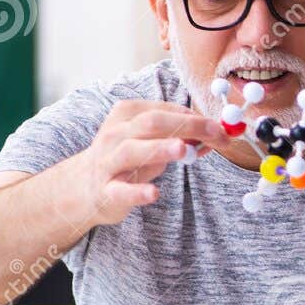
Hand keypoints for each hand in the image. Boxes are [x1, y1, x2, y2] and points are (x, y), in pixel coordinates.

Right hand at [74, 100, 233, 224]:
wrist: (83, 188)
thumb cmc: (125, 159)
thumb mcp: (149, 141)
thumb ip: (180, 136)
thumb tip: (215, 134)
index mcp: (127, 115)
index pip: (165, 111)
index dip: (196, 118)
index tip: (221, 129)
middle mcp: (115, 134)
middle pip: (152, 123)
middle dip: (188, 126)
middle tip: (215, 134)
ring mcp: (108, 162)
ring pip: (132, 150)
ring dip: (159, 148)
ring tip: (183, 149)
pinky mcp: (105, 191)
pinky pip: (121, 190)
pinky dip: (137, 191)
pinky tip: (154, 193)